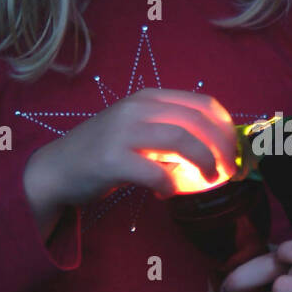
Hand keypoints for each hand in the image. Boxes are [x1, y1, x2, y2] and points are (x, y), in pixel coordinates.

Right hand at [24, 88, 237, 212]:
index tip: (235, 150)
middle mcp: (137, 108)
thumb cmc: (103, 154)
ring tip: (210, 179)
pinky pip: (155, 171)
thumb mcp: (139, 134)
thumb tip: (215, 152)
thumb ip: (172, 137)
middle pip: (198, 121)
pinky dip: (170, 184)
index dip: (227, 128)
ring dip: (204, 162)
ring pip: (181, 139)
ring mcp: (122, 132)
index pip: (203, 104)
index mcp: (148, 98)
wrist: (56, 170)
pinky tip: (167, 193)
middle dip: (223, 147)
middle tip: (230, 170)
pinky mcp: (111, 159)